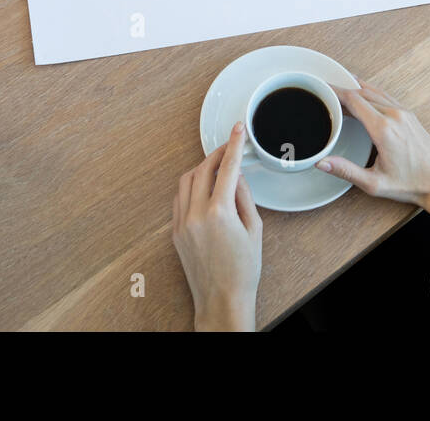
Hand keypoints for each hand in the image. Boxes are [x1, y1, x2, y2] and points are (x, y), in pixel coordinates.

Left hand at [172, 123, 261, 330]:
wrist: (222, 299)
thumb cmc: (243, 270)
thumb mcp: (254, 229)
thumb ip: (244, 197)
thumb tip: (237, 175)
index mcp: (219, 212)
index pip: (227, 168)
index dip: (233, 145)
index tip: (237, 130)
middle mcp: (196, 215)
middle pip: (202, 169)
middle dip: (216, 154)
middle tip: (229, 147)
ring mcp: (182, 223)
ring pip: (185, 181)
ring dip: (200, 168)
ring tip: (216, 166)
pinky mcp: (174, 232)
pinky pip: (179, 199)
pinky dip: (190, 186)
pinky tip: (202, 187)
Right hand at [317, 79, 429, 207]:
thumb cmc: (410, 184)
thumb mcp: (373, 183)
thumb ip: (346, 171)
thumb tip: (322, 162)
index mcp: (383, 129)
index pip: (354, 100)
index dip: (336, 92)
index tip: (322, 90)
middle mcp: (395, 115)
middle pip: (363, 93)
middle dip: (343, 90)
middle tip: (326, 91)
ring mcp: (404, 113)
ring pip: (375, 92)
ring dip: (357, 89)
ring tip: (340, 89)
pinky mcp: (410, 116)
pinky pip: (386, 97)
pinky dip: (371, 93)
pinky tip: (364, 95)